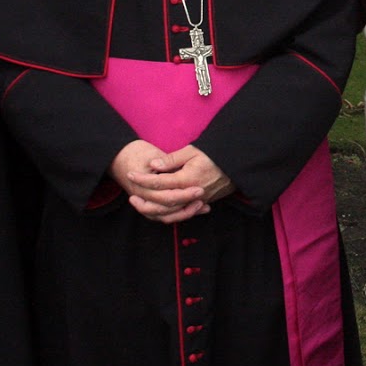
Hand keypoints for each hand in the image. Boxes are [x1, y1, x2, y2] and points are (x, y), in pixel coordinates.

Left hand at [112, 141, 235, 223]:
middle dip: (144, 201)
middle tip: (130, 196)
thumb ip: (171, 160)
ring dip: (154, 211)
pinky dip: (168, 214)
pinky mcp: (201, 204)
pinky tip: (158, 210)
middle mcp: (190, 194)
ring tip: (141, 205)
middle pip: (162, 204)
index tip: (130, 174)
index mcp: (186, 179)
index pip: (159, 182)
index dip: (143, 179)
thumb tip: (152, 165)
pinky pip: (181, 214)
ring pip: (171, 213)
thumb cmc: (213, 155)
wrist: (235, 165)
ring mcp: (197, 202)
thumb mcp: (192, 151)